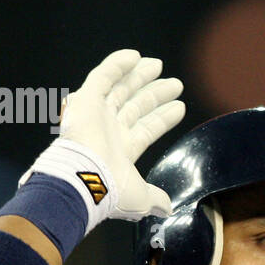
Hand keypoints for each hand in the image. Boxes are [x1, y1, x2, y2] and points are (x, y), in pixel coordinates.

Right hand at [23, 49, 185, 223]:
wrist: (84, 180)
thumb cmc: (110, 192)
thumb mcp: (140, 197)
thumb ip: (155, 198)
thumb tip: (168, 207)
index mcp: (122, 150)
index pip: (146, 128)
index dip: (163, 118)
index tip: (180, 106)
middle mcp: (109, 130)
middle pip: (135, 106)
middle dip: (155, 94)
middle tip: (175, 84)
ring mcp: (97, 114)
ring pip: (120, 89)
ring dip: (139, 76)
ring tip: (158, 65)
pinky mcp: (85, 100)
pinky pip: (101, 76)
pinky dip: (116, 64)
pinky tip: (133, 56)